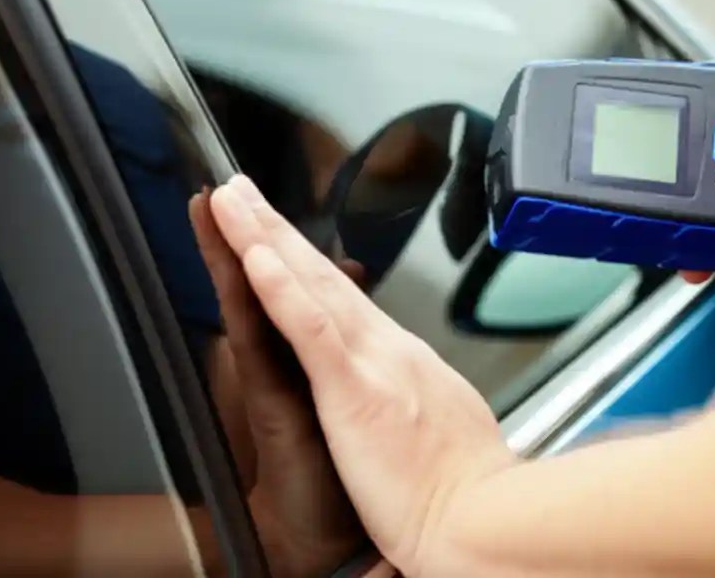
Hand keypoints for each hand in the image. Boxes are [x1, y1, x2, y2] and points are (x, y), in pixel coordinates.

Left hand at [206, 176, 517, 576]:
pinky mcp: (355, 391)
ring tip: (230, 200)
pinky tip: (255, 256)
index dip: (305, 263)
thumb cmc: (467, 494)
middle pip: (322, 278)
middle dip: (276, 230)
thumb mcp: (445, 430)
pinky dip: (281, 290)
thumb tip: (423, 398)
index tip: (279, 237)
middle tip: (239, 192)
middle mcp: (389, 350)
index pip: (344, 301)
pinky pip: (310, 330)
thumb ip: (423, 405)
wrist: (484, 522)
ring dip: (265, 238)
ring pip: (309, 287)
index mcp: (403, 363)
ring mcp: (373, 365)